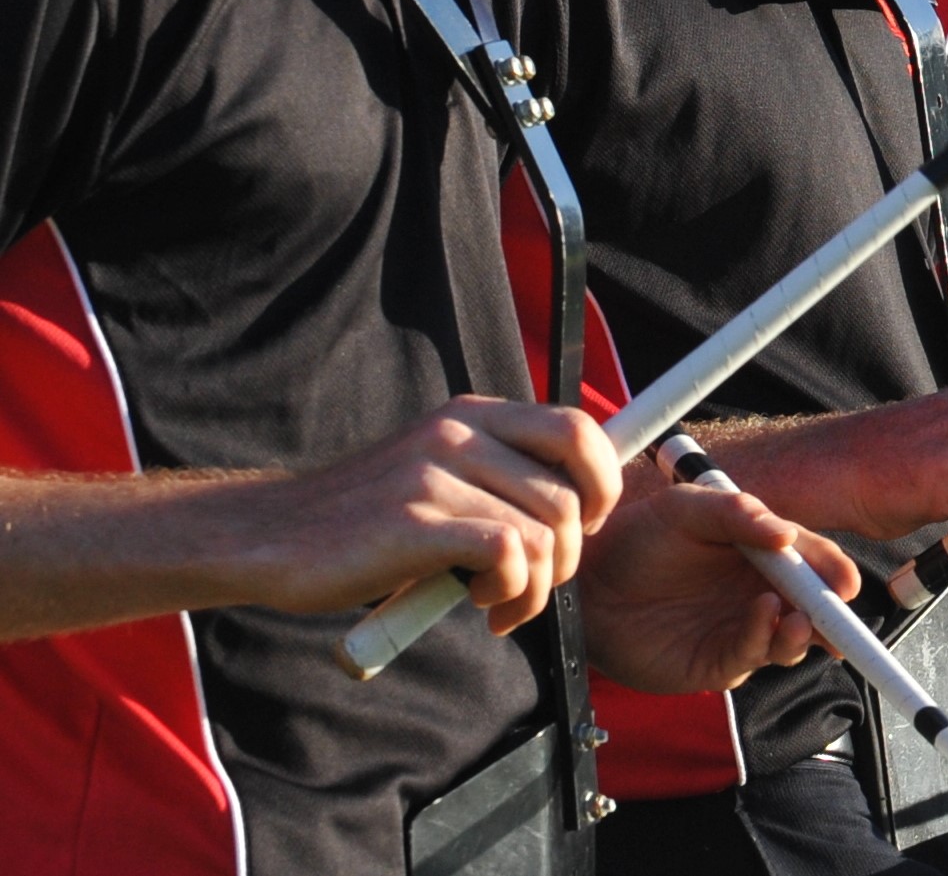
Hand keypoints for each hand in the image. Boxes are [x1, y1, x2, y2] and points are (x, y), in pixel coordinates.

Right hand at [243, 398, 620, 633]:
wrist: (268, 538)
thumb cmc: (363, 520)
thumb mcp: (438, 474)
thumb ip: (497, 476)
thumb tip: (579, 507)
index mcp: (472, 416)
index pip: (577, 429)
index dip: (603, 482)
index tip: (587, 526)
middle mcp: (460, 433)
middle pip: (572, 491)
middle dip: (574, 551)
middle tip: (542, 582)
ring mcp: (437, 474)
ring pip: (545, 532)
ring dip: (541, 586)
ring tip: (504, 605)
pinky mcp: (416, 522)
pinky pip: (510, 554)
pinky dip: (514, 592)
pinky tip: (485, 607)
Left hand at [577, 485, 859, 693]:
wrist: (589, 585)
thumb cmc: (638, 536)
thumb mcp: (685, 509)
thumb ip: (736, 513)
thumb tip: (786, 534)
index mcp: (761, 551)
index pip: (811, 561)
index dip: (832, 570)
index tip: (846, 581)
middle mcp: (760, 591)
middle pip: (813, 606)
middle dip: (832, 612)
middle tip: (837, 610)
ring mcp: (743, 628)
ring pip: (791, 637)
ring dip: (803, 631)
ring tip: (799, 618)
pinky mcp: (720, 662)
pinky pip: (753, 655)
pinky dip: (765, 639)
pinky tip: (763, 617)